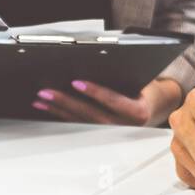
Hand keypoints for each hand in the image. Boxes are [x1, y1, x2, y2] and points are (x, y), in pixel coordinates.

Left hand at [32, 77, 182, 126]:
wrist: (153, 106)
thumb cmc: (145, 88)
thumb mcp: (141, 80)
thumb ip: (123, 74)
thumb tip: (96, 61)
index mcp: (138, 112)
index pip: (114, 102)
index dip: (95, 92)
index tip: (76, 82)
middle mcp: (125, 127)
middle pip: (91, 115)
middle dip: (67, 103)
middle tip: (47, 91)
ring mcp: (111, 133)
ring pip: (81, 122)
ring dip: (58, 110)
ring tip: (41, 98)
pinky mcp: (99, 133)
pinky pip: (77, 125)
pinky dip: (59, 115)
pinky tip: (45, 107)